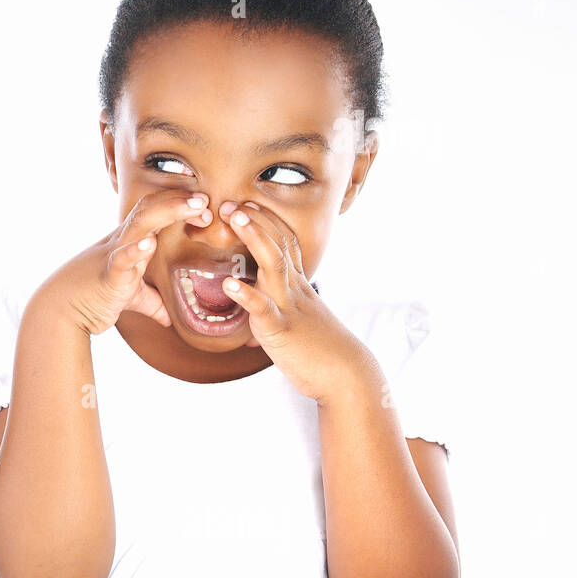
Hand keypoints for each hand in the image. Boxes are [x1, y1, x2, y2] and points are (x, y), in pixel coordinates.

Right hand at [37, 190, 211, 335]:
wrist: (59, 311)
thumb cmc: (92, 300)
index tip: (204, 210)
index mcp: (129, 242)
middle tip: (205, 199)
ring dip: (169, 212)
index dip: (179, 205)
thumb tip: (169, 318)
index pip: (155, 212)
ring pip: (141, 224)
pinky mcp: (107, 276)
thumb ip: (152, 302)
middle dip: (179, 201)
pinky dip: (135, 250)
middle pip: (150, 208)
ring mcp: (114, 255)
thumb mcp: (129, 298)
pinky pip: (122, 259)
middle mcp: (122, 241)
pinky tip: (150, 244)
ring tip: (194, 207)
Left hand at [217, 200, 375, 401]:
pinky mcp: (281, 330)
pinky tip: (230, 284)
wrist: (346, 375)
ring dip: (254, 239)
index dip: (266, 222)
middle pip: (277, 245)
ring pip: (273, 266)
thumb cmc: (321, 350)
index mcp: (297, 287)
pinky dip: (246, 296)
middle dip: (255, 221)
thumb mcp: (301, 319)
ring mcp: (289, 307)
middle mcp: (294, 290)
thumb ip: (281, 305)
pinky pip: (263, 310)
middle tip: (231, 202)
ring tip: (235, 219)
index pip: (284, 245)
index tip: (247, 204)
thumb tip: (260, 302)